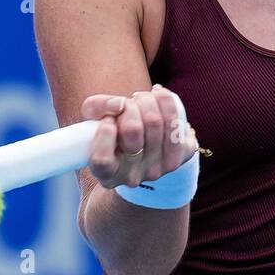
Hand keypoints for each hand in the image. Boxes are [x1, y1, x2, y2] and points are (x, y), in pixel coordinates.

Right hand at [80, 85, 199, 189]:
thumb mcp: (93, 120)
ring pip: (156, 122)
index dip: (105, 133)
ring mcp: (159, 168)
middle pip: (132, 129)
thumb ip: (96, 107)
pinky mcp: (181, 156)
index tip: (107, 120)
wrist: (143, 146)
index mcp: (107, 174)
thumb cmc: (113, 131)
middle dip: (128, 106)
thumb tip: (119, 104)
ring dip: (147, 100)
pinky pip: (176, 122)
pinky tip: (158, 97)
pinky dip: (166, 101)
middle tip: (126, 104)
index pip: (102, 160)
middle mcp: (133, 176)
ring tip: (141, 100)